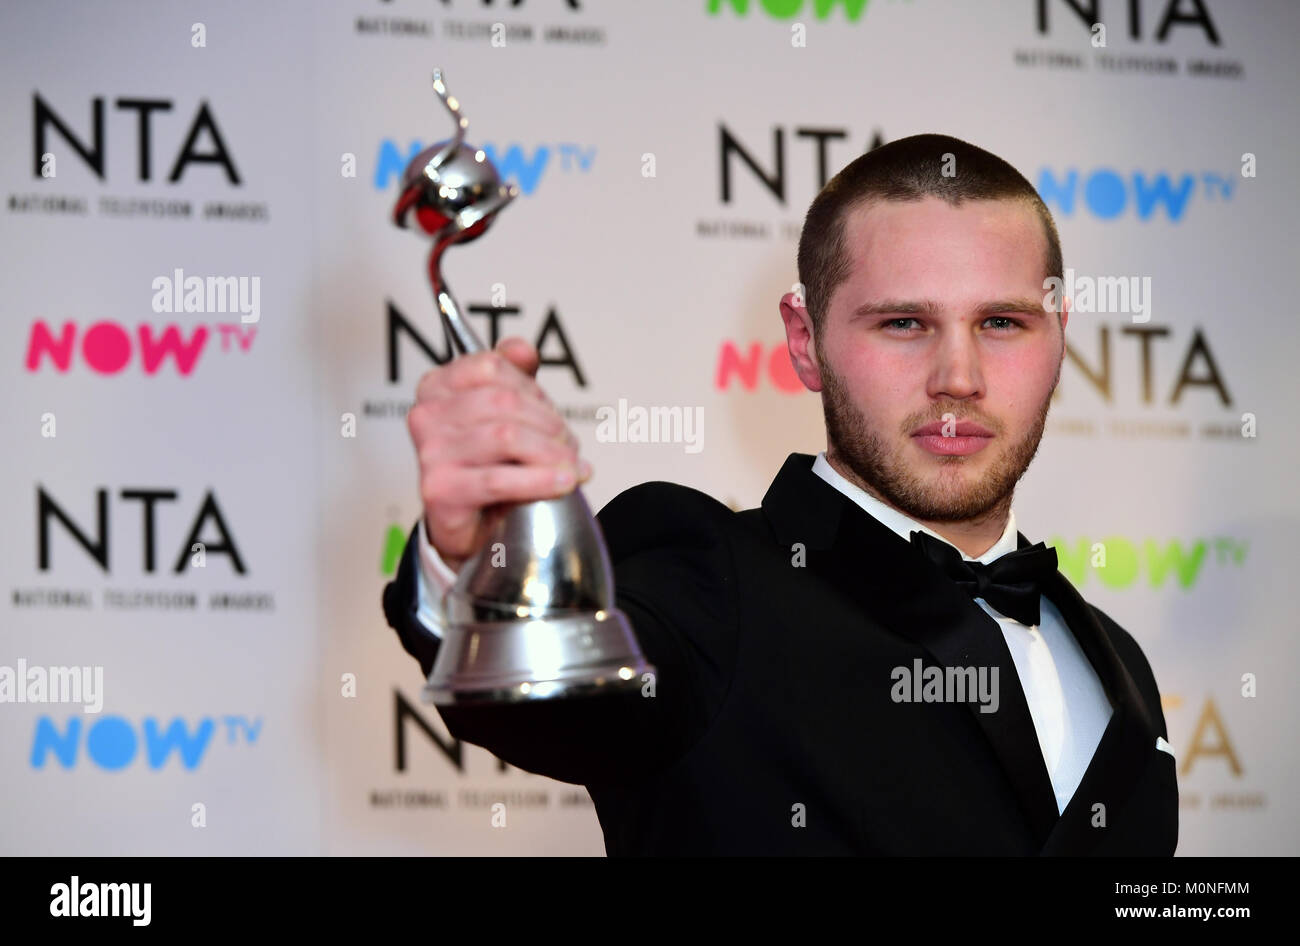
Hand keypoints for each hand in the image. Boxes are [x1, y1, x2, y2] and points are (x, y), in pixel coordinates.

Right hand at [406, 336, 590, 572]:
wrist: (467, 524)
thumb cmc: (485, 464)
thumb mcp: (502, 413)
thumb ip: (513, 375)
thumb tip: (522, 348)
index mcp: (438, 386)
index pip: (492, 366)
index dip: (533, 389)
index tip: (551, 412)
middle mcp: (427, 415)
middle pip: (503, 401)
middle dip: (549, 424)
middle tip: (570, 446)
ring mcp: (431, 452)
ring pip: (507, 438)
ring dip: (551, 454)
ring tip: (571, 467)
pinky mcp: (440, 489)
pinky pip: (499, 479)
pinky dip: (540, 481)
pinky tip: (563, 483)